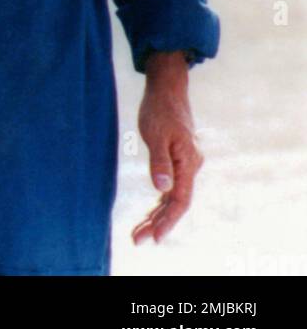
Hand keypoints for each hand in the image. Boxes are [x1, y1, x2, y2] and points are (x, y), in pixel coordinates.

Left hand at [132, 53, 203, 244]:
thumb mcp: (156, 133)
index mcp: (188, 162)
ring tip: (138, 234)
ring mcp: (185, 165)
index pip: (180, 200)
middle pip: (176, 203)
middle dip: (158, 224)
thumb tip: (163, 189)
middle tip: (137, 240)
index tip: (155, 237)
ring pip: (172, 198)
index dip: (168, 221)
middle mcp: (190, 167)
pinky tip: (150, 214)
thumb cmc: (160, 108)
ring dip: (157, 216)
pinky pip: (170, 189)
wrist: (167, 88)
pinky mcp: (176, 161)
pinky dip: (159, 203)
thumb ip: (160, 161)